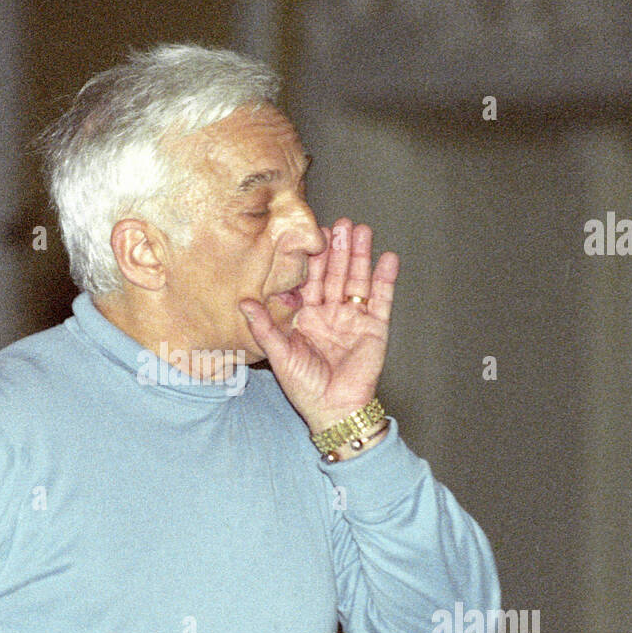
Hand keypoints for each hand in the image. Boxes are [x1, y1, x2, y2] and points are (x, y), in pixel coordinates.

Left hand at [238, 217, 397, 434]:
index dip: (312, 259)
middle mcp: (331, 313)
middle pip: (336, 274)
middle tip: (340, 223)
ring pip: (358, 280)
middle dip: (338, 249)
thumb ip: (264, 327)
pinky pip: (381, 299)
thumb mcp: (280, 355)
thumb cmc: (304, 387)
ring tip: (361, 230)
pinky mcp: (375, 327)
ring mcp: (354, 318)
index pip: (310, 281)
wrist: (334, 409)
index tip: (312, 234)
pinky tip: (388, 258)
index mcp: (307, 317)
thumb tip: (243, 302)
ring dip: (360, 256)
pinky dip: (385, 279)